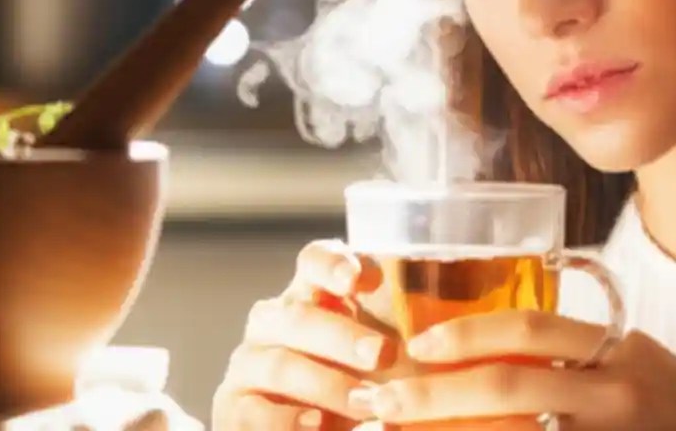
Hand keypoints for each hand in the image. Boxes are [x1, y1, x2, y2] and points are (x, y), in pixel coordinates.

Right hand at [212, 239, 395, 430]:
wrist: (324, 427)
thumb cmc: (366, 383)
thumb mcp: (388, 356)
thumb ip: (402, 330)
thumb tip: (442, 326)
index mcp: (309, 294)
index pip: (313, 261)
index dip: (332, 265)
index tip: (357, 279)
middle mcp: (272, 322)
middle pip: (297, 315)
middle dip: (342, 336)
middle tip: (384, 354)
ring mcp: (247, 365)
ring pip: (279, 365)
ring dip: (327, 385)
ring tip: (368, 402)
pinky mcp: (234, 409)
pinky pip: (252, 412)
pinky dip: (288, 421)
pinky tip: (317, 425)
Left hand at [352, 310, 675, 430]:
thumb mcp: (641, 370)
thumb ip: (581, 356)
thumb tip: (500, 346)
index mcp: (623, 350)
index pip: (534, 327)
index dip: (469, 331)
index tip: (418, 343)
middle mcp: (623, 389)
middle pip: (513, 382)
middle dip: (435, 391)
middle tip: (380, 398)